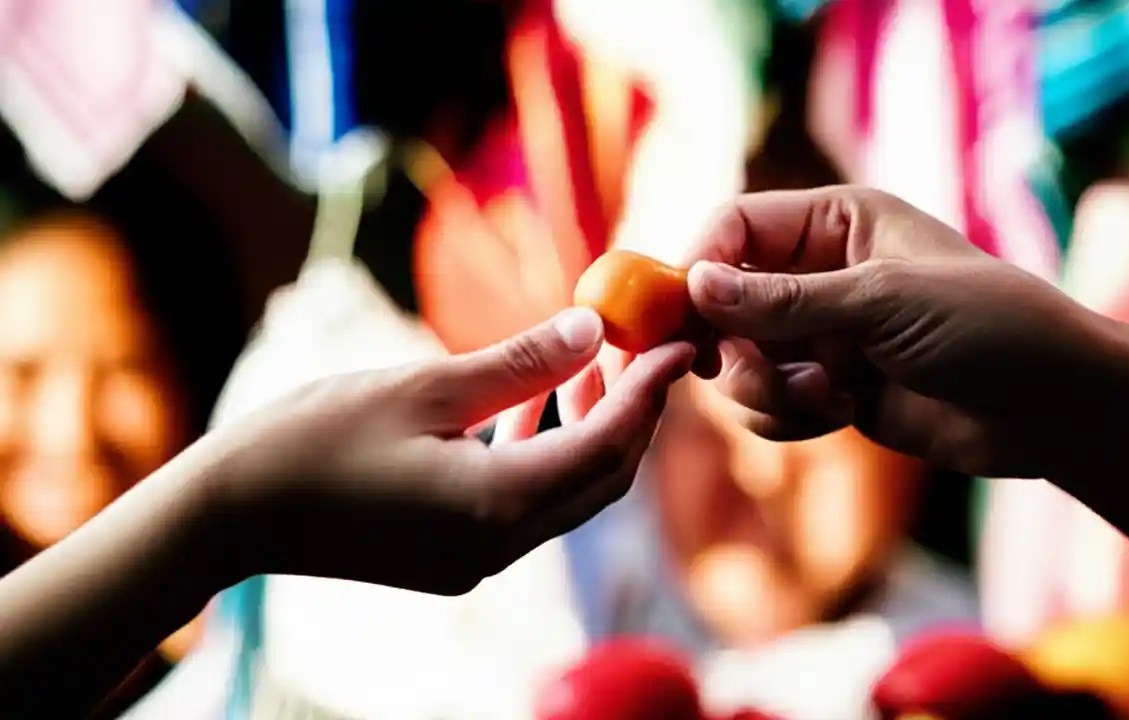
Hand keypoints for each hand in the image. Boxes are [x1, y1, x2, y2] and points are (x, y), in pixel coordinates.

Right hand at [207, 308, 693, 594]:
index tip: (680, 340)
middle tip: (642, 348)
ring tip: (586, 362)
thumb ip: (518, 363)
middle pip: (602, 480)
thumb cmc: (313, 440)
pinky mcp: (452, 558)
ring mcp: (476, 561)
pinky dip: (542, 455)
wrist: (229, 517)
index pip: (609, 445)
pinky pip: (525, 505)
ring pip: (566, 493)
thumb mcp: (424, 387)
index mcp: (498, 503)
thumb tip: (593, 329)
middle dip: (632, 413)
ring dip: (587, 431)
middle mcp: (500, 545)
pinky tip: (526, 404)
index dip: (652, 391)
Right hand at [683, 186, 1112, 477]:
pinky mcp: (830, 390)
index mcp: (837, 223)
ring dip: (767, 389)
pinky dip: (790, 418)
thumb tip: (693, 286)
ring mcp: (823, 335)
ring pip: (741, 362)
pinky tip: (845, 415)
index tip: (676, 315)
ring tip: (827, 397)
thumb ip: (784, 300)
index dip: (698, 265)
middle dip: (733, 346)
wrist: (1054, 409)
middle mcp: (821, 274)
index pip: (735, 227)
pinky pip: (770, 405)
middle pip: (724, 302)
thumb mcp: (884, 303)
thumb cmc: (988, 328)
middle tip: (744, 373)